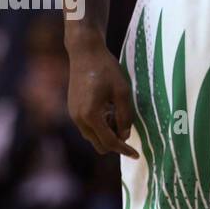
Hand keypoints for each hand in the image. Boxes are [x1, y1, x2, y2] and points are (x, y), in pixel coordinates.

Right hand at [66, 34, 137, 157]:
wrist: (85, 54)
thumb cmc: (106, 70)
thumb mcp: (122, 91)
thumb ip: (124, 115)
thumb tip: (125, 135)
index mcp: (90, 116)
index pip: (109, 141)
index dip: (124, 149)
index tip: (136, 155)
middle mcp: (78, 119)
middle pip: (98, 144)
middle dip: (114, 143)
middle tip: (128, 129)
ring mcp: (73, 115)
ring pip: (92, 136)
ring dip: (107, 133)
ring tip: (118, 114)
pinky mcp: (72, 110)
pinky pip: (87, 127)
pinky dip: (99, 126)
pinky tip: (109, 111)